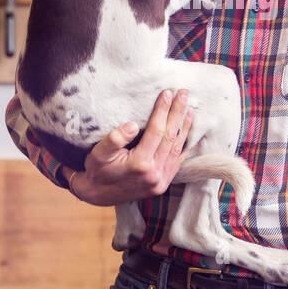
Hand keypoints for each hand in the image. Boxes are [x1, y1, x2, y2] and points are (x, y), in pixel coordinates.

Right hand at [65, 89, 194, 205]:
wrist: (98, 195)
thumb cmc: (97, 170)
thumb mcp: (99, 153)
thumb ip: (114, 139)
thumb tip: (132, 125)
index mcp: (139, 164)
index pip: (156, 131)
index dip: (163, 110)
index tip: (166, 93)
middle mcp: (154, 174)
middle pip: (170, 137)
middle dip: (177, 113)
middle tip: (184, 94)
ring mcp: (161, 181)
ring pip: (177, 149)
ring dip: (185, 128)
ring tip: (190, 110)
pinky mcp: (163, 184)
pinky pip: (178, 161)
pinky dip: (184, 145)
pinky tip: (187, 132)